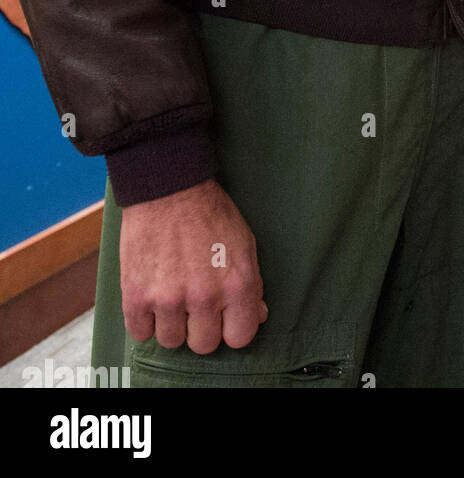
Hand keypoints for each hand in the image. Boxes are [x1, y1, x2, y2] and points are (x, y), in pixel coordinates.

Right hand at [120, 178, 267, 353]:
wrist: (169, 188)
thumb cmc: (210, 213)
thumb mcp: (245, 243)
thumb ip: (252, 284)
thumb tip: (257, 315)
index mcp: (237, 284)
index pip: (240, 337)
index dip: (232, 328)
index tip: (224, 318)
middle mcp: (205, 297)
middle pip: (203, 345)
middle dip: (201, 327)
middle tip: (195, 305)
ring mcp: (168, 299)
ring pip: (171, 341)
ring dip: (172, 323)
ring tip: (172, 296)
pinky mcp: (136, 296)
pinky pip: (140, 333)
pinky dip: (145, 320)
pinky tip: (152, 298)